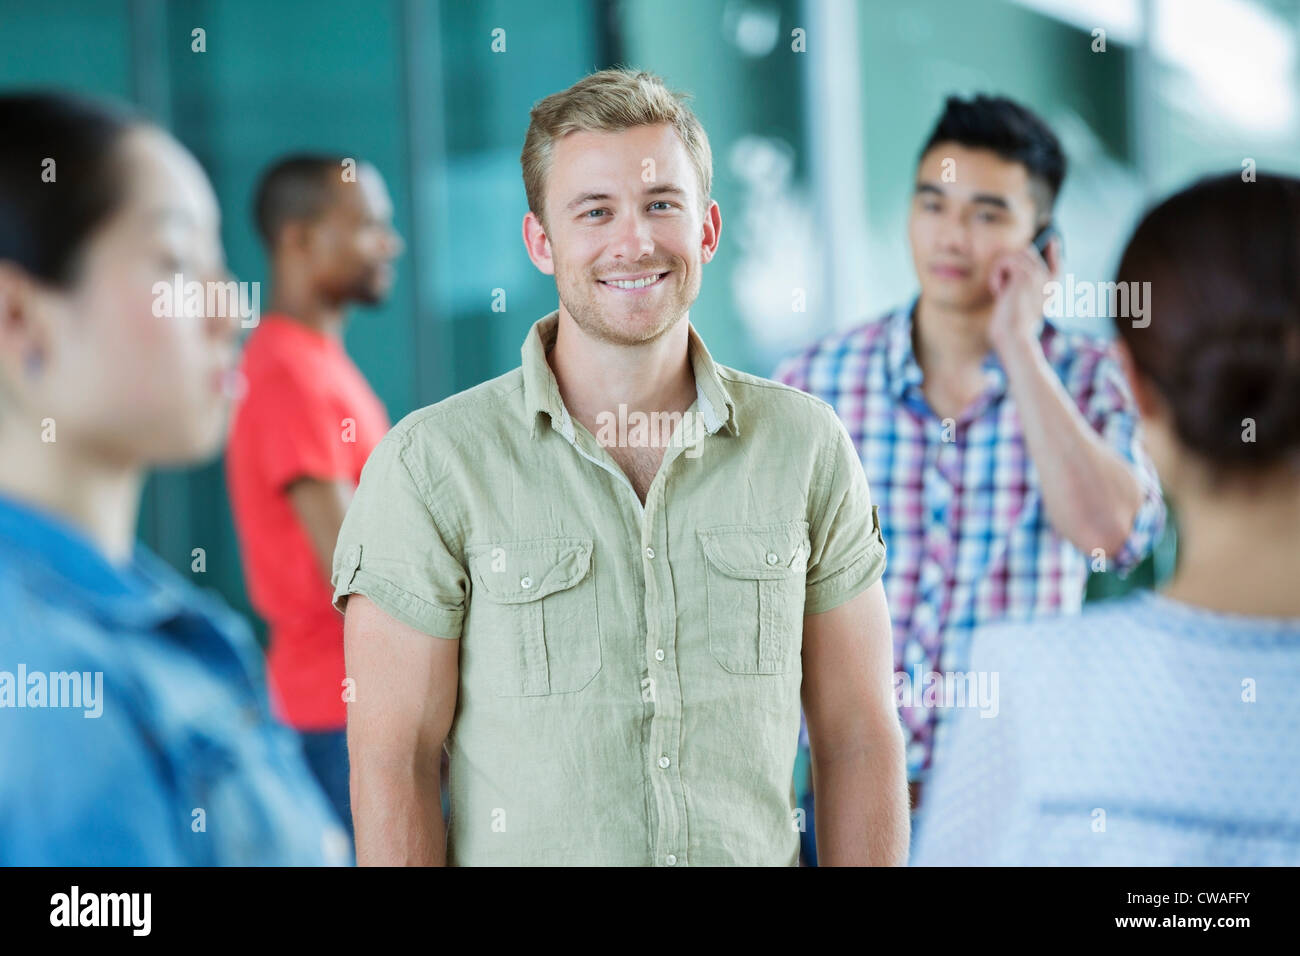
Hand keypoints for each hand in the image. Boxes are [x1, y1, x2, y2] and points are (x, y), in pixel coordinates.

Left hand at [987, 236, 1059, 356]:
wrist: (1013, 336)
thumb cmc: (1011, 327)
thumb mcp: (1019, 305)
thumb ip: (1022, 288)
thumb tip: (1015, 268)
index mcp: (1050, 290)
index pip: (1057, 266)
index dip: (1054, 253)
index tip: (1052, 240)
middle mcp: (1049, 281)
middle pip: (1027, 253)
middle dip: (1008, 266)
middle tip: (1002, 289)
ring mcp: (1039, 275)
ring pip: (1014, 254)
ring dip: (1000, 271)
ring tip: (1000, 291)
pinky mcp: (1026, 275)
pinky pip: (1005, 260)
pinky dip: (996, 274)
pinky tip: (998, 291)